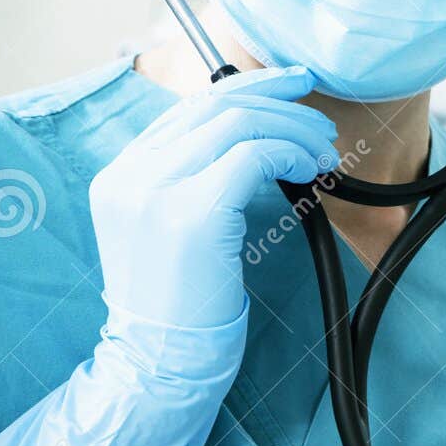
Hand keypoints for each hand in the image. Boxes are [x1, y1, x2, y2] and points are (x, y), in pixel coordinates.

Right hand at [90, 65, 339, 329]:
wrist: (157, 360)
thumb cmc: (181, 300)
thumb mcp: (173, 226)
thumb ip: (196, 176)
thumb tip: (261, 134)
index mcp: (120, 173)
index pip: (189, 106)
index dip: (249, 87)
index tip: (293, 85)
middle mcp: (128, 174)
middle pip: (215, 105)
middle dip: (280, 102)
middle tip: (323, 125)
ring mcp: (152, 191)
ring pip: (238, 123)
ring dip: (293, 130)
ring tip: (325, 153)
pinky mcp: (189, 213)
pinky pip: (253, 156)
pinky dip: (290, 154)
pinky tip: (309, 170)